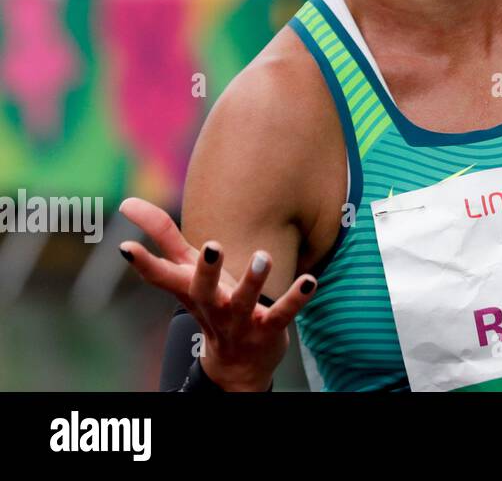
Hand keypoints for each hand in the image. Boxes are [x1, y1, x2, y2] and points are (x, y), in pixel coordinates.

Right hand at [118, 197, 316, 390]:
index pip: (161, 275)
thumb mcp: (186, 273)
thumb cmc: (212, 302)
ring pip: (243, 302)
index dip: (143, 263)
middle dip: (206, 270)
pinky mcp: (267, 330)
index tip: (125, 246)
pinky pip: (282, 315)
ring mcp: (238, 320)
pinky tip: (310, 281)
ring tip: (263, 257)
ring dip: (253, 281)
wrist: (236, 364)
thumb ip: (163, 239)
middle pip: (202, 290)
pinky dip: (296, 299)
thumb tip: (127, 204)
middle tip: (212, 246)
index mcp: (189, 289)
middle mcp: (211, 305)